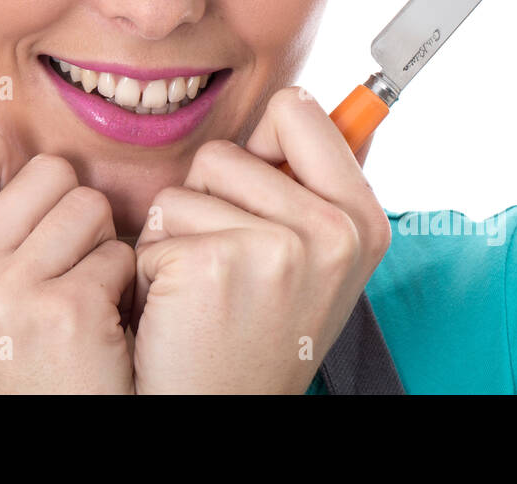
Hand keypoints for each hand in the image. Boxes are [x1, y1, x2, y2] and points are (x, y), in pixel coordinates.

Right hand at [0, 126, 135, 393]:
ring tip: (80, 290)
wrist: (44, 441)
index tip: (26, 206)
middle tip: (61, 262)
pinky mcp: (67, 311)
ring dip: (99, 245)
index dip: (16, 168)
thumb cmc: (12, 363)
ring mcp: (8, 293)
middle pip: (47, 170)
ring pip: (89, 204)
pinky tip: (101, 322)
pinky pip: (119, 252)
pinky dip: (122, 284)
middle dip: (68, 209)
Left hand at [130, 87, 389, 393]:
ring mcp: (280, 246)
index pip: (296, 109)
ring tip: (205, 294)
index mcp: (362, 217)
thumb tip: (297, 103)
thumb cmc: (254, 335)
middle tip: (229, 272)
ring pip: (184, 188)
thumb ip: (308, 183)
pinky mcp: (217, 263)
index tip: (259, 199)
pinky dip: (154, 269)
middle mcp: (334, 229)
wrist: (219, 413)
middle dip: (208, 204)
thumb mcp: (312, 260)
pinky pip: (157, 226)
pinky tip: (183, 311)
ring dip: (177, 238)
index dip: (260, 147)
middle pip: (226, 151)